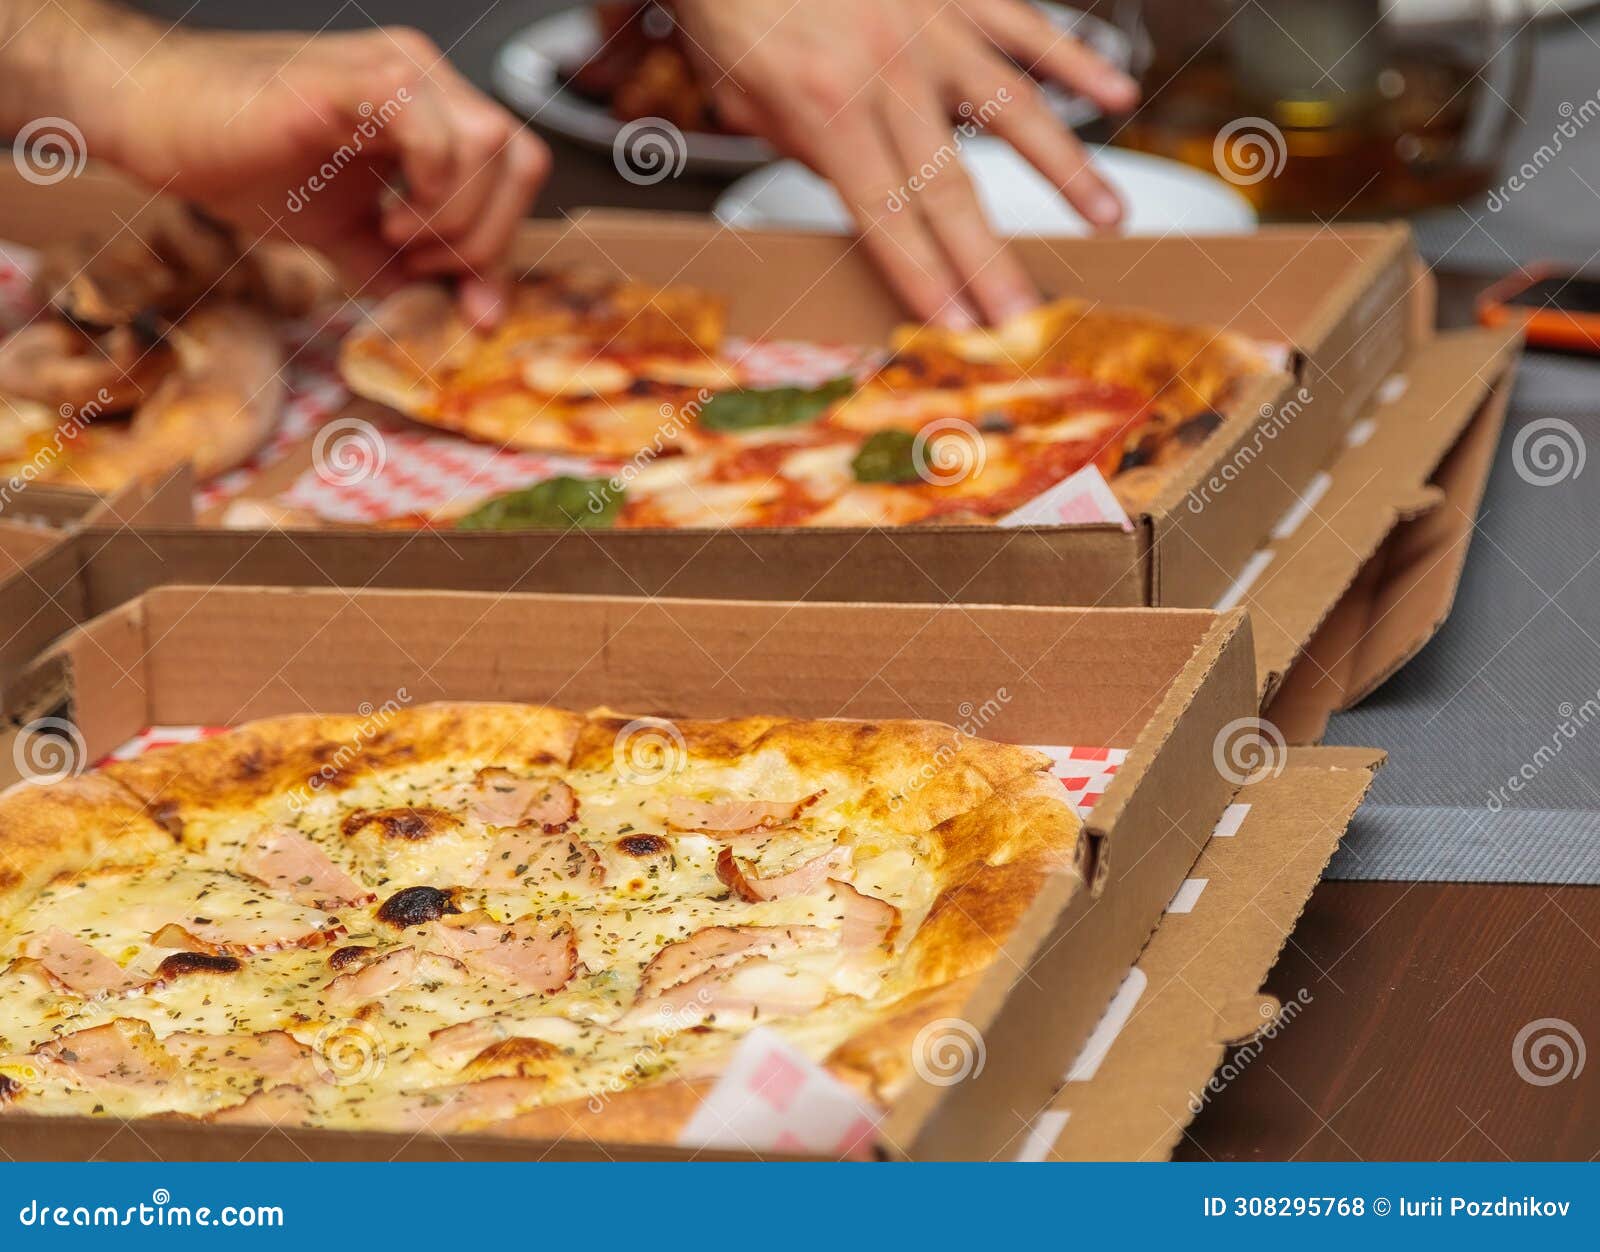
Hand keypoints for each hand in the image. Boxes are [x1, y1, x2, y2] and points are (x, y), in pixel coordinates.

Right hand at [64, 18, 548, 324]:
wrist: (158, 122)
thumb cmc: (244, 163)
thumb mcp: (346, 237)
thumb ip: (409, 272)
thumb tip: (473, 315)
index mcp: (433, 107)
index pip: (517, 169)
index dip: (501, 241)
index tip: (458, 294)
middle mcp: (426, 76)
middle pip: (520, 158)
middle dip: (485, 237)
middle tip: (421, 266)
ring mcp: (394, 70)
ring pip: (491, 144)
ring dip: (455, 218)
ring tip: (395, 240)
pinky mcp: (354, 81)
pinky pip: (435, 132)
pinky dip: (427, 192)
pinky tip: (384, 222)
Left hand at [672, 0, 1138, 326]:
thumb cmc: (735, 5)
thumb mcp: (742, 96)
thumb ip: (803, 150)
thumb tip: (856, 188)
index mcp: (826, 108)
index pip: (885, 218)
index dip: (923, 278)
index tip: (955, 326)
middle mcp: (887, 72)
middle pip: (951, 187)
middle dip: (989, 262)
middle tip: (1025, 313)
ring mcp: (930, 28)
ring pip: (1013, 108)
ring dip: (1066, 169)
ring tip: (1108, 216)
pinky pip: (1026, 27)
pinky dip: (1075, 60)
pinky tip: (1116, 93)